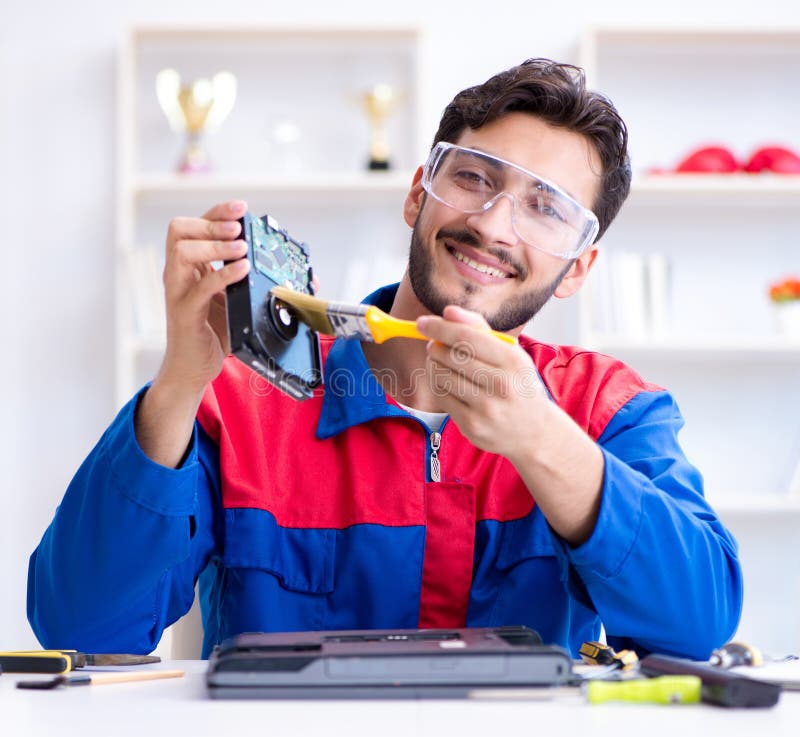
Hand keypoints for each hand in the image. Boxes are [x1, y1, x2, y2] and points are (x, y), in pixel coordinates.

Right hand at [158, 200, 249, 394]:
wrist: (196, 368)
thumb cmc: (217, 333)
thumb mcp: (241, 301)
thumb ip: (262, 285)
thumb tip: (308, 279)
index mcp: (191, 266)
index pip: (195, 226)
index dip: (217, 212)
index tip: (242, 208)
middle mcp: (179, 274)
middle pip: (179, 230)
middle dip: (211, 223)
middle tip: (239, 229)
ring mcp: (178, 292)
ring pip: (181, 251)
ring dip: (214, 245)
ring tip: (242, 249)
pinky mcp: (185, 314)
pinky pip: (199, 288)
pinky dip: (222, 275)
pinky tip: (242, 270)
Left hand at [417, 306, 544, 460]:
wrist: (535, 432)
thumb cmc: (518, 385)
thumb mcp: (511, 353)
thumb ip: (480, 329)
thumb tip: (448, 311)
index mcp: (513, 361)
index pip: (466, 337)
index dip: (439, 327)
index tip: (422, 323)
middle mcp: (500, 385)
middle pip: (449, 356)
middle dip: (435, 346)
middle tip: (435, 346)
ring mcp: (485, 408)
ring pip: (440, 376)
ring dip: (434, 365)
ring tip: (442, 364)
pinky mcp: (471, 425)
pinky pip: (441, 397)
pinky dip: (439, 386)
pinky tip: (449, 384)